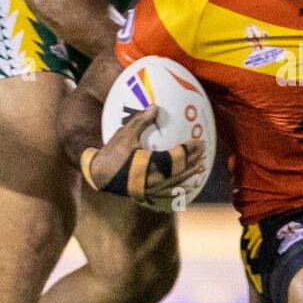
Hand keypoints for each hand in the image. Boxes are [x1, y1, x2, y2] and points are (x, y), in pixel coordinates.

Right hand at [89, 106, 205, 206]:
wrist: (98, 176)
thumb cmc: (111, 153)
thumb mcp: (124, 135)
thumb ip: (139, 121)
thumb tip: (154, 108)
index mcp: (149, 165)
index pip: (176, 157)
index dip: (189, 150)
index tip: (200, 141)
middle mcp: (152, 179)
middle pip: (179, 170)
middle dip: (193, 160)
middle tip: (205, 151)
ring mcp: (150, 190)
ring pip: (175, 184)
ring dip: (189, 174)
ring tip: (201, 168)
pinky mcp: (146, 194)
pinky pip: (167, 194)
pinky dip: (178, 189)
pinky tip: (186, 187)